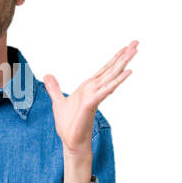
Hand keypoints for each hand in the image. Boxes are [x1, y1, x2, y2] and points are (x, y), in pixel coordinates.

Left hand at [43, 40, 136, 156]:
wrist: (70, 140)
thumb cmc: (68, 124)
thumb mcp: (58, 101)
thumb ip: (54, 88)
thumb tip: (47, 75)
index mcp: (88, 88)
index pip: (104, 70)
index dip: (114, 58)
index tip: (125, 47)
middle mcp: (94, 89)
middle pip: (111, 69)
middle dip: (123, 56)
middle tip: (136, 42)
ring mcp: (95, 96)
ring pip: (111, 76)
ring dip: (123, 63)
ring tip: (134, 50)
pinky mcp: (92, 103)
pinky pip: (106, 90)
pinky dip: (116, 81)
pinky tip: (127, 72)